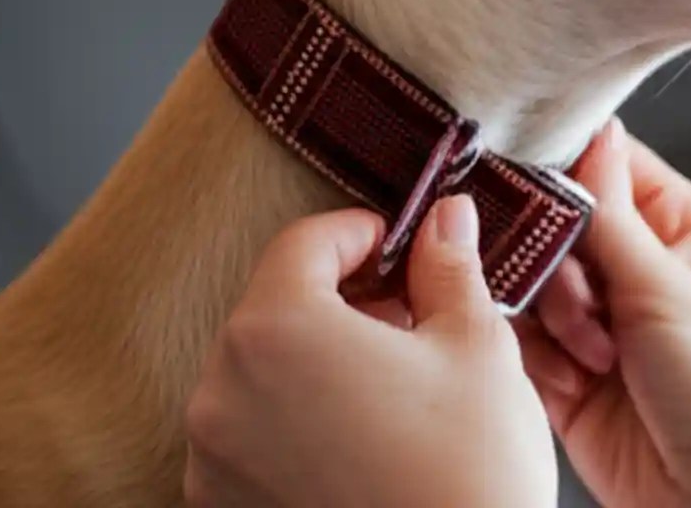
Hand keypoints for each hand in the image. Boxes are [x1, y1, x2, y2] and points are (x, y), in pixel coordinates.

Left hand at [184, 197, 555, 507]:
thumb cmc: (470, 473)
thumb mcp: (476, 346)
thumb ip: (448, 268)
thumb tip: (447, 218)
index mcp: (276, 332)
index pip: (302, 244)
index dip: (359, 233)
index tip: (399, 246)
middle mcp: (222, 393)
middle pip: (276, 307)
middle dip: (343, 299)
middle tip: (411, 314)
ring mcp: (214, 460)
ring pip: (263, 373)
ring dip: (319, 359)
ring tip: (392, 381)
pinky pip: (253, 435)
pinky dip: (298, 418)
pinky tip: (364, 435)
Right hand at [518, 120, 690, 507]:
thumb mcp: (669, 291)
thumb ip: (612, 216)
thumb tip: (594, 132)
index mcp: (682, 228)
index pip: (609, 166)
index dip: (565, 170)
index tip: (532, 188)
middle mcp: (639, 266)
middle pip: (558, 224)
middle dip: (562, 265)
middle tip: (589, 302)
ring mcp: (601, 318)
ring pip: (533, 280)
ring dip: (554, 317)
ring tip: (597, 357)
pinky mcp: (569, 368)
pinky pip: (522, 337)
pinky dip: (538, 356)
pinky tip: (573, 380)